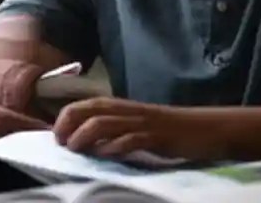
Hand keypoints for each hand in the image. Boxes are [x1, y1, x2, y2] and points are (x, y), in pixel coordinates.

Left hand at [54, 98, 222, 160]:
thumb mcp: (134, 126)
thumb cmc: (166, 130)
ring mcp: (141, 122)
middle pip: (87, 110)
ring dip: (84, 136)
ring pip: (103, 122)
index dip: (64, 118)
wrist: (205, 128)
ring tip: (76, 149)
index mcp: (118, 106)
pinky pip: (130, 139)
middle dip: (68, 125)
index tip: (56, 136)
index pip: (82, 105)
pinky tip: (106, 155)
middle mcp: (126, 110)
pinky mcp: (156, 136)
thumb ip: (110, 129)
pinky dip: (114, 147)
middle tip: (61, 143)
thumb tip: (81, 141)